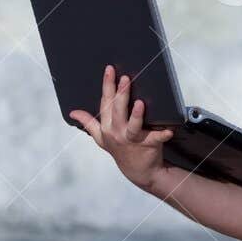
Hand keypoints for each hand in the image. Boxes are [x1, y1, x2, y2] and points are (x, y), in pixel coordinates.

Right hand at [67, 65, 174, 191]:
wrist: (138, 171)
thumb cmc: (120, 150)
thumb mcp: (100, 137)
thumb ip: (88, 123)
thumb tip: (73, 112)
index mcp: (107, 127)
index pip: (106, 103)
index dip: (107, 85)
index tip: (110, 69)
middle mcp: (117, 132)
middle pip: (117, 111)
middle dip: (121, 94)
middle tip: (125, 79)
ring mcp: (133, 139)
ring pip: (133, 126)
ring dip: (136, 116)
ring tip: (139, 103)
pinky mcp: (149, 145)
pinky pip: (155, 139)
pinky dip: (162, 134)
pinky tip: (169, 129)